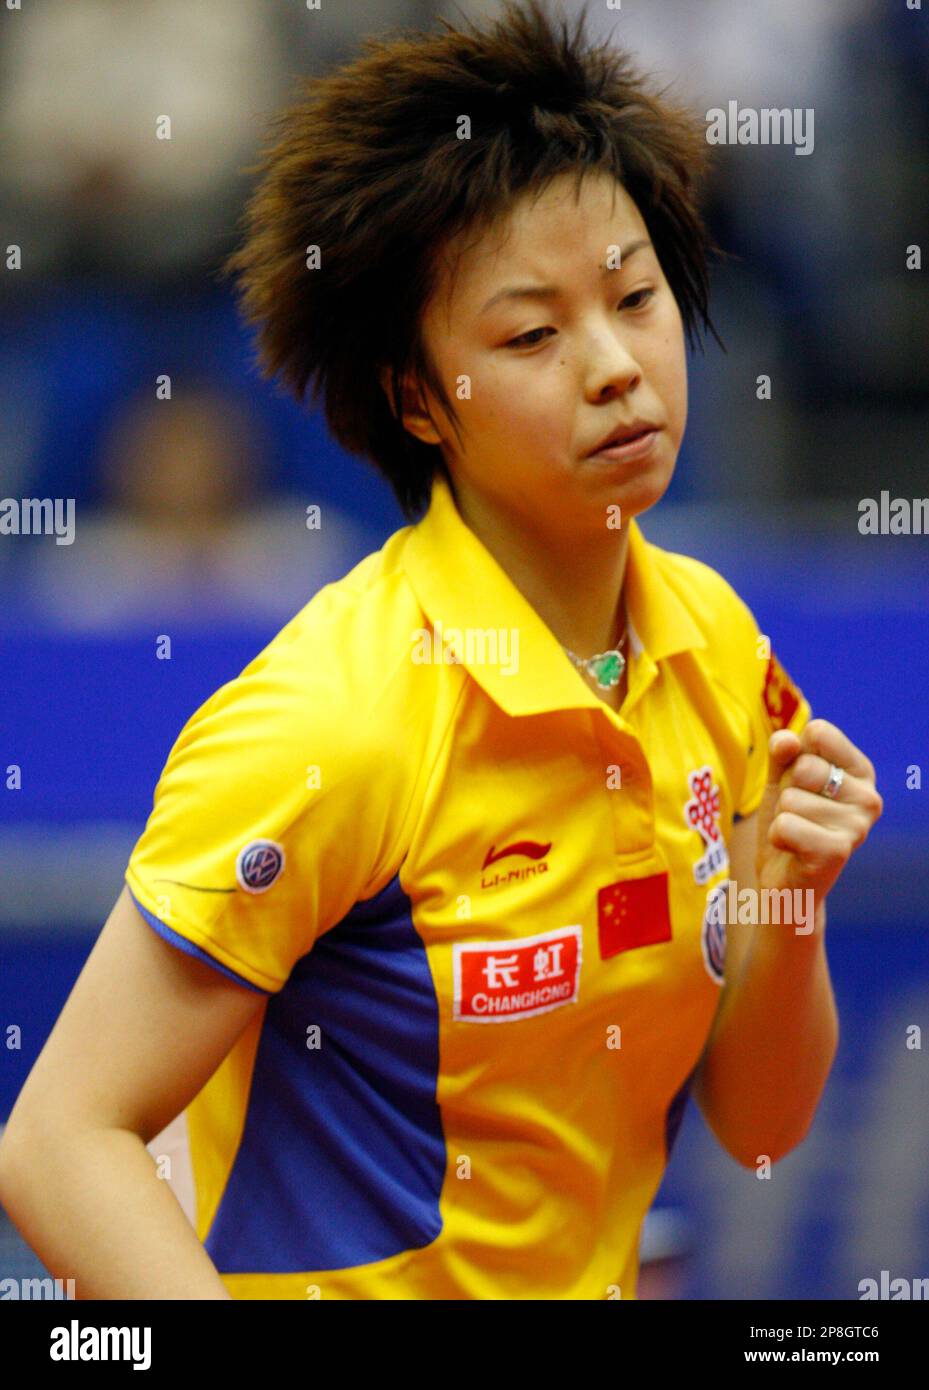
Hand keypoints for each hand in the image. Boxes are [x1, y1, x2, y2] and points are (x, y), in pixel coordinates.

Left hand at [755, 717, 882, 907]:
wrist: (785, 884)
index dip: (793, 755)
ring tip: (796, 836)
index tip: (800, 783)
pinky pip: (785, 825)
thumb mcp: (781, 780)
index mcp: (861, 772)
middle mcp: (869, 798)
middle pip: (804, 766)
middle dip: (787, 791)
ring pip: (791, 799)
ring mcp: (857, 826)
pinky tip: (793, 851)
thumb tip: (786, 740)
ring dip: (781, 818)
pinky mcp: (837, 852)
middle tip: (797, 815)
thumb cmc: (788, 825)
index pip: (819, 732)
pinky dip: (777, 837)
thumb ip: (782, 754)